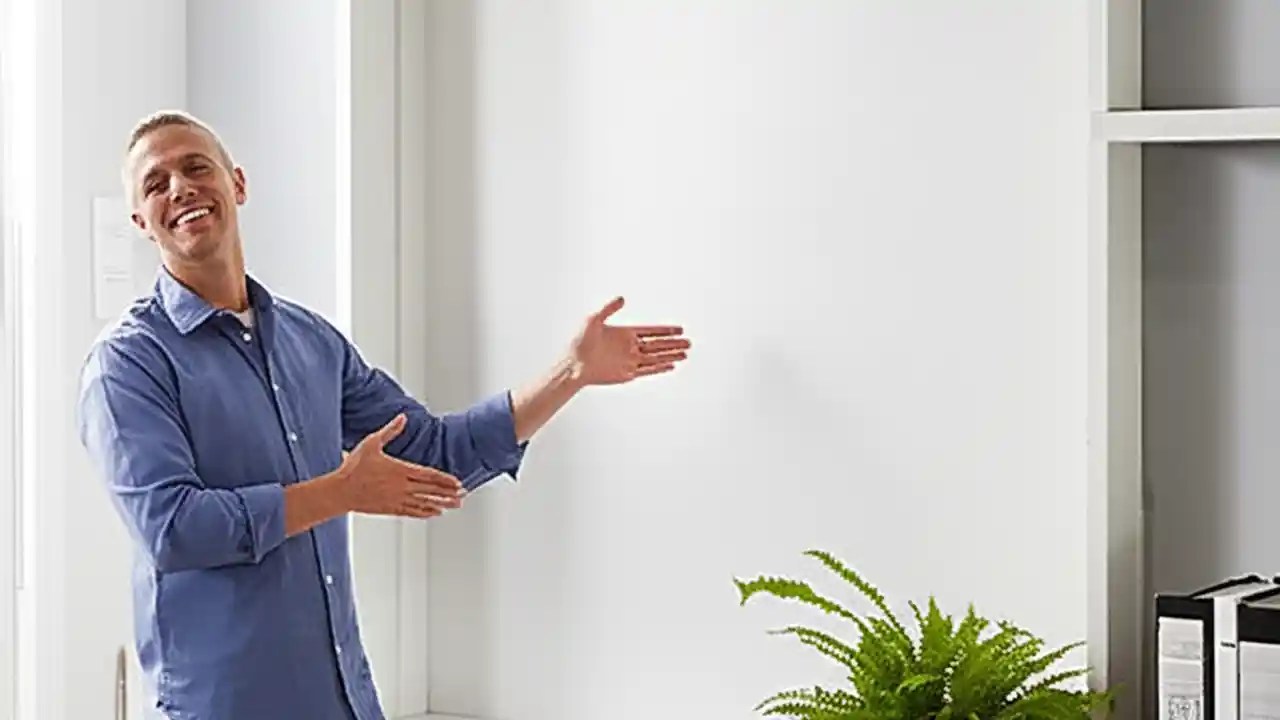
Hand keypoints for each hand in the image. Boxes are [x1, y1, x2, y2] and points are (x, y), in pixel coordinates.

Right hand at [335, 414, 464, 518]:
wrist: (340, 491)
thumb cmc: (353, 467)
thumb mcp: (371, 443)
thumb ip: (390, 431)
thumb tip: (402, 418)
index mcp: (400, 470)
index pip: (428, 475)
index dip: (445, 479)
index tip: (458, 483)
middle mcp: (401, 486)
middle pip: (430, 490)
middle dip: (448, 493)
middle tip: (463, 495)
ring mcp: (397, 499)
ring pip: (424, 502)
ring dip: (442, 504)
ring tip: (455, 505)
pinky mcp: (390, 509)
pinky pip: (413, 512)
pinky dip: (426, 512)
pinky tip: (435, 513)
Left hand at [568, 296, 689, 385]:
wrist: (573, 364)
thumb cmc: (579, 342)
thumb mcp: (593, 320)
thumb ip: (608, 309)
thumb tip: (622, 298)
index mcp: (625, 333)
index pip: (651, 331)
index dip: (666, 330)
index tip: (679, 330)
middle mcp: (630, 347)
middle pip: (657, 345)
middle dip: (673, 344)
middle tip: (689, 343)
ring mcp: (629, 361)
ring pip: (655, 358)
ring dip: (670, 356)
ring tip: (685, 354)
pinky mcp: (626, 374)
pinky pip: (647, 370)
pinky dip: (659, 368)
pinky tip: (670, 366)